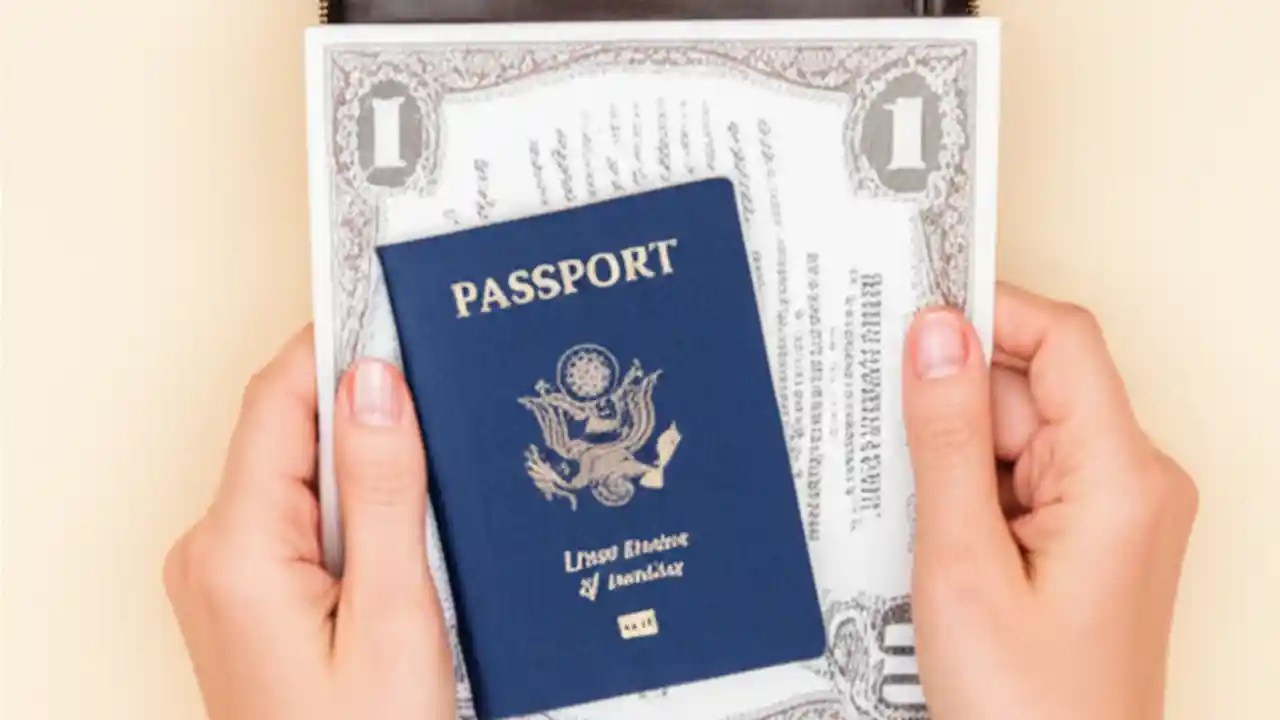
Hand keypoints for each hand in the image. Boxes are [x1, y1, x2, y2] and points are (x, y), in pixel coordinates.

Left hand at [163, 328, 456, 719]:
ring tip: (440, 467)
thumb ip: (383, 490)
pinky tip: (411, 525)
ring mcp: (226, 576)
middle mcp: (213, 551)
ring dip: (369, 462)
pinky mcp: (251, 596)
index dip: (338, 344)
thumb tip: (374, 382)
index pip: (279, 400)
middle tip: (445, 388)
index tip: (397, 308)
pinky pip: (303, 518)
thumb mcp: (394, 615)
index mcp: (236, 547)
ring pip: (302, 474)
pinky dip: (357, 506)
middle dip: (365, 403)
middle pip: (288, 431)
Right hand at [904, 284, 1197, 719]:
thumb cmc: (1025, 708)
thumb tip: (936, 333)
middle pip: (1030, 387)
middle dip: (948, 400)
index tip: (908, 307)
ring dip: (949, 454)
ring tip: (903, 511)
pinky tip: (924, 531)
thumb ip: (946, 439)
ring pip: (1014, 436)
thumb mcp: (962, 563)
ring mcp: (1110, 513)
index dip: (985, 310)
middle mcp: (1130, 482)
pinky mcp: (1084, 541)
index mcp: (1122, 477)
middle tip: (876, 429)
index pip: (1060, 339)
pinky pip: (1017, 481)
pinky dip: (963, 490)